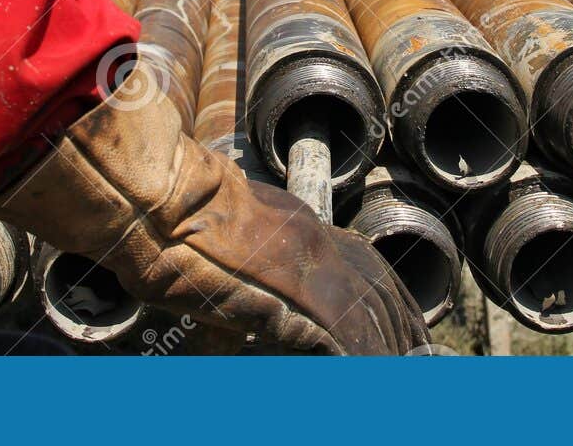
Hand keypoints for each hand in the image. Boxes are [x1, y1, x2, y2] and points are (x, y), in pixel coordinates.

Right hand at [0, 65, 427, 353]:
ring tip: (403, 368)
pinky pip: (345, 339)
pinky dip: (361, 357)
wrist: (155, 200)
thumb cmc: (164, 209)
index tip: (397, 313)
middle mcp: (311, 240)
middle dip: (399, 319)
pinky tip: (371, 372)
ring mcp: (307, 269)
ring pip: (369, 312)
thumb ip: (231, 267)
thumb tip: (228, 308)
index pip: (358, 256)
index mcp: (293, 223)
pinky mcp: (295, 300)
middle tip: (417, 349)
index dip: (382, 288)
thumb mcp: (210, 235)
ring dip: (387, 344)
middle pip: (375, 283)